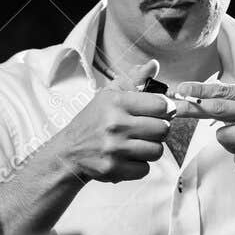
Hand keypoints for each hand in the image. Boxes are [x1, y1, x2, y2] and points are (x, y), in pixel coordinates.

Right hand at [55, 59, 171, 182]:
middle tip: (147, 130)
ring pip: (157, 150)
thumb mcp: (108, 96)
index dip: (165, 110)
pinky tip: (128, 158)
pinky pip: (145, 169)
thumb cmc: (92, 122)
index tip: (159, 113)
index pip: (161, 105)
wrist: (69, 152)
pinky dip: (140, 166)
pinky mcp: (114, 168)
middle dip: (158, 130)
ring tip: (137, 144)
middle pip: (163, 129)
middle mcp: (115, 124)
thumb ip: (133, 80)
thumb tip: (154, 65)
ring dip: (150, 149)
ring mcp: (115, 148)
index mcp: (116, 102)